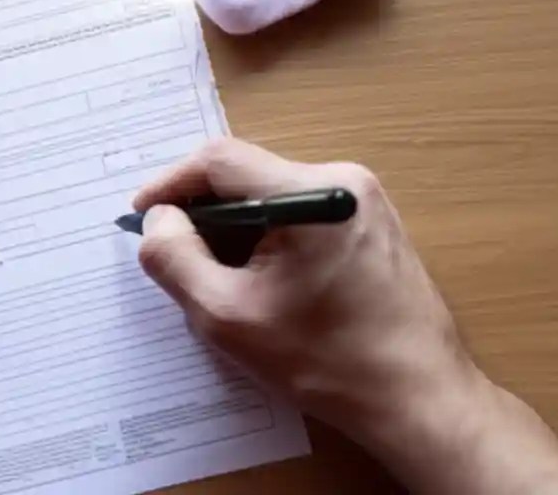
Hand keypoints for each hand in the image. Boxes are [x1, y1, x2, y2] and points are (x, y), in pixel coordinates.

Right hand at [134, 139, 557, 493]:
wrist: (418, 396)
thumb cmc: (325, 361)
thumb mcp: (226, 316)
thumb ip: (175, 259)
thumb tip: (159, 219)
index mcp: (311, 193)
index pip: (219, 160)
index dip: (169, 183)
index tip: (138, 216)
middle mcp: (342, 180)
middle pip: (246, 174)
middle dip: (200, 209)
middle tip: (170, 250)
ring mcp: (363, 199)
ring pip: (270, 193)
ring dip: (233, 225)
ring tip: (212, 272)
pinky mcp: (371, 222)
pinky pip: (299, 210)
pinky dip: (265, 234)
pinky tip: (256, 277)